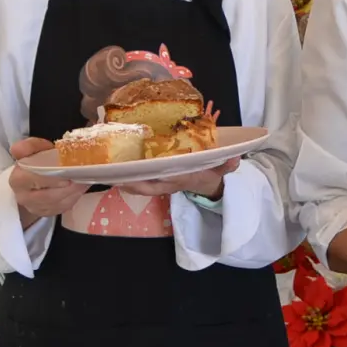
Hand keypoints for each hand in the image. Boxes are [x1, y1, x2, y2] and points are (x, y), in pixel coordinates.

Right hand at [8, 138, 89, 224]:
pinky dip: (74, 198)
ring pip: (58, 204)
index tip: (66, 177)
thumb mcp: (31, 150)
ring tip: (84, 182)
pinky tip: (80, 188)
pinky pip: (62, 208)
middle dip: (68, 189)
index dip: (51, 180)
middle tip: (82, 179)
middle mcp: (24, 197)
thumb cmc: (33, 163)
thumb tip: (19, 147)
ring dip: (74, 193)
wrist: (29, 180)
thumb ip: (28, 146)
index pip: (35, 180)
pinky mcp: (45, 213)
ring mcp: (35, 208)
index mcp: (18, 179)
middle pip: (48, 197)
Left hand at [117, 159, 238, 199]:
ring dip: (126, 182)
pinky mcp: (156, 182)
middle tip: (115, 175)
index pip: (166, 181)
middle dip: (131, 183)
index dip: (153, 179)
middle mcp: (168, 183)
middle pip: (146, 188)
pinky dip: (128, 179)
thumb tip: (235, 158)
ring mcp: (161, 184)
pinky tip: (116, 171)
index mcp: (181, 179)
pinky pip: (140, 183)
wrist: (206, 185)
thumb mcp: (220, 170)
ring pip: (140, 187)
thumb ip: (227, 165)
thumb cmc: (209, 174)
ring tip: (110, 173)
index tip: (140, 175)